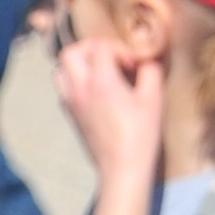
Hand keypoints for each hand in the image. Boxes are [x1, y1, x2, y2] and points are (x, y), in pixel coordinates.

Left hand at [52, 31, 164, 170]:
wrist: (122, 169)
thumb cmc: (141, 134)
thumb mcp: (154, 98)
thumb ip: (150, 71)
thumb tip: (147, 58)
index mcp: (100, 80)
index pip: (99, 46)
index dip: (118, 48)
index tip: (133, 64)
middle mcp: (79, 88)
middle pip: (70, 52)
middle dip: (90, 49)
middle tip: (111, 59)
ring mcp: (70, 103)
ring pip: (60, 71)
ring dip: (78, 65)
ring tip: (100, 73)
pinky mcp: (70, 116)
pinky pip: (64, 90)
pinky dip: (75, 83)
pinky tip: (96, 93)